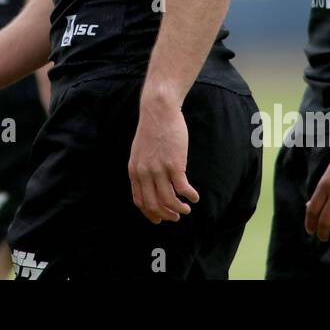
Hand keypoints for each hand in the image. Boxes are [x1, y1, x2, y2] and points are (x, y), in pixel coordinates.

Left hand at [128, 94, 198, 223]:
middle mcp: (144, 173)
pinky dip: (190, 196)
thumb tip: (150, 183)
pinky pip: (183, 189)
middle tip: (176, 217)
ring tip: (186, 209)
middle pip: (154, 204)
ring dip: (179, 209)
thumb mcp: (139, 151)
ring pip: (169, 201)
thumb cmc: (152, 129)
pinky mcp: (175, 164)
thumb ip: (142, 167)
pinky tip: (195, 197)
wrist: (158, 111)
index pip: (140, 200)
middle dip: (166, 215)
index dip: (150, 213)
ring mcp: (159, 170)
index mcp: (134, 170)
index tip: (159, 219)